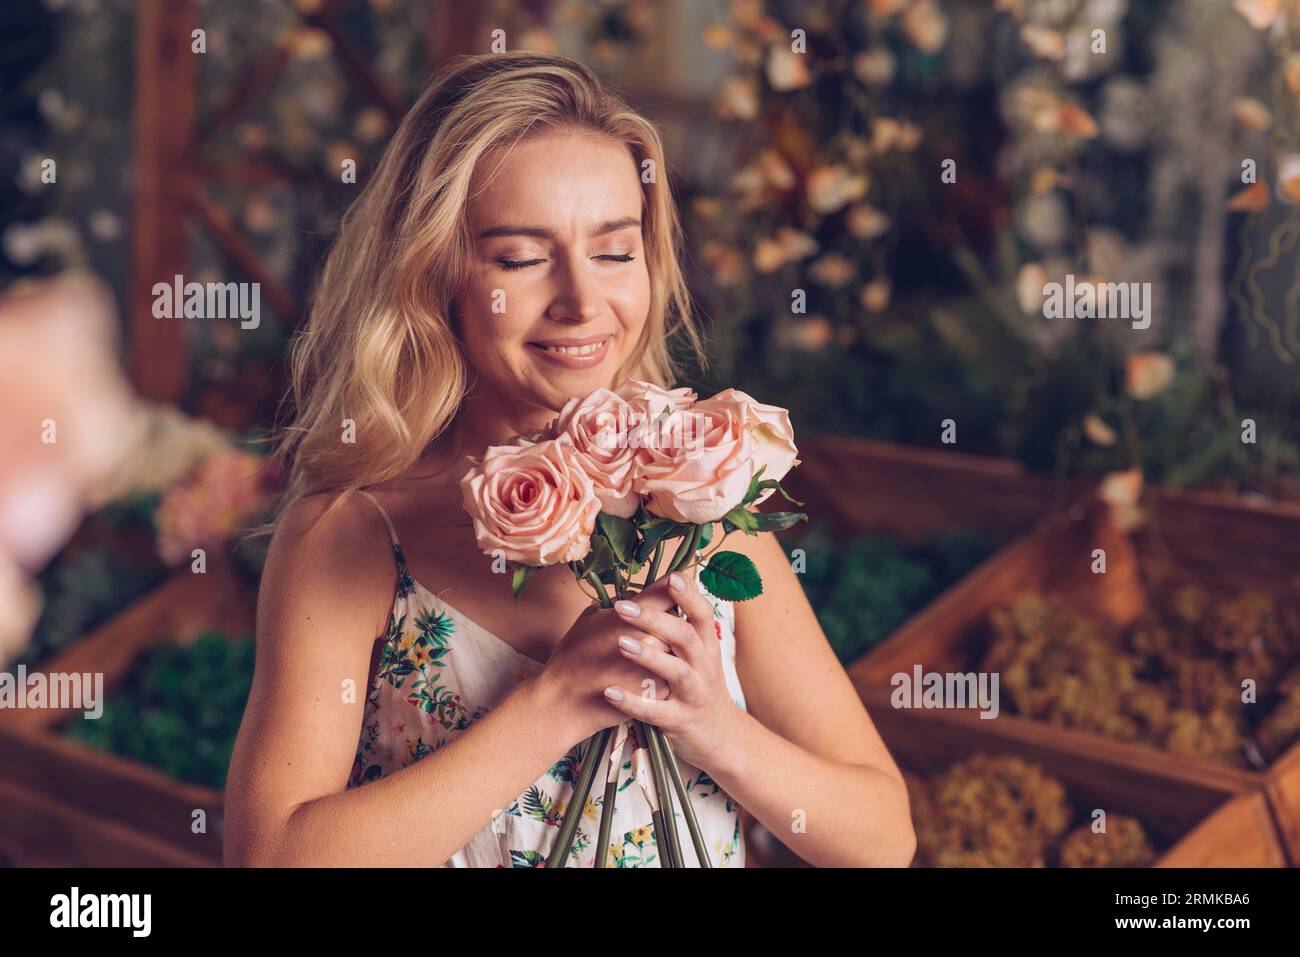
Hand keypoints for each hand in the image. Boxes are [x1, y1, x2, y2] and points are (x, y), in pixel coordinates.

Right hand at [538, 595, 674, 741]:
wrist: (564, 703)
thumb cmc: (571, 657)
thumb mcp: (588, 619)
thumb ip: (616, 603)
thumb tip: (636, 596)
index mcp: (633, 615)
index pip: (669, 589)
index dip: (674, 585)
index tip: (674, 588)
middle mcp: (651, 637)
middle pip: (677, 619)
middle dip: (669, 622)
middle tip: (655, 629)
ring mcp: (659, 665)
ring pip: (678, 648)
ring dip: (669, 648)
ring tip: (651, 656)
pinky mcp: (661, 691)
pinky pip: (672, 674)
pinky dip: (663, 674)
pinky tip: (644, 677)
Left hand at [603, 571, 743, 770]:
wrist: (720, 736)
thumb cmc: (698, 685)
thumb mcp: (699, 654)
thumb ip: (680, 625)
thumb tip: (661, 584)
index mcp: (706, 645)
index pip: (702, 613)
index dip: (689, 595)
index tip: (672, 577)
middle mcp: (704, 666)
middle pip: (685, 636)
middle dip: (655, 619)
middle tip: (621, 606)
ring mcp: (694, 694)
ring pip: (676, 672)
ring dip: (648, 656)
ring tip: (620, 643)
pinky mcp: (681, 721)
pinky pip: (657, 711)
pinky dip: (633, 702)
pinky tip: (609, 692)